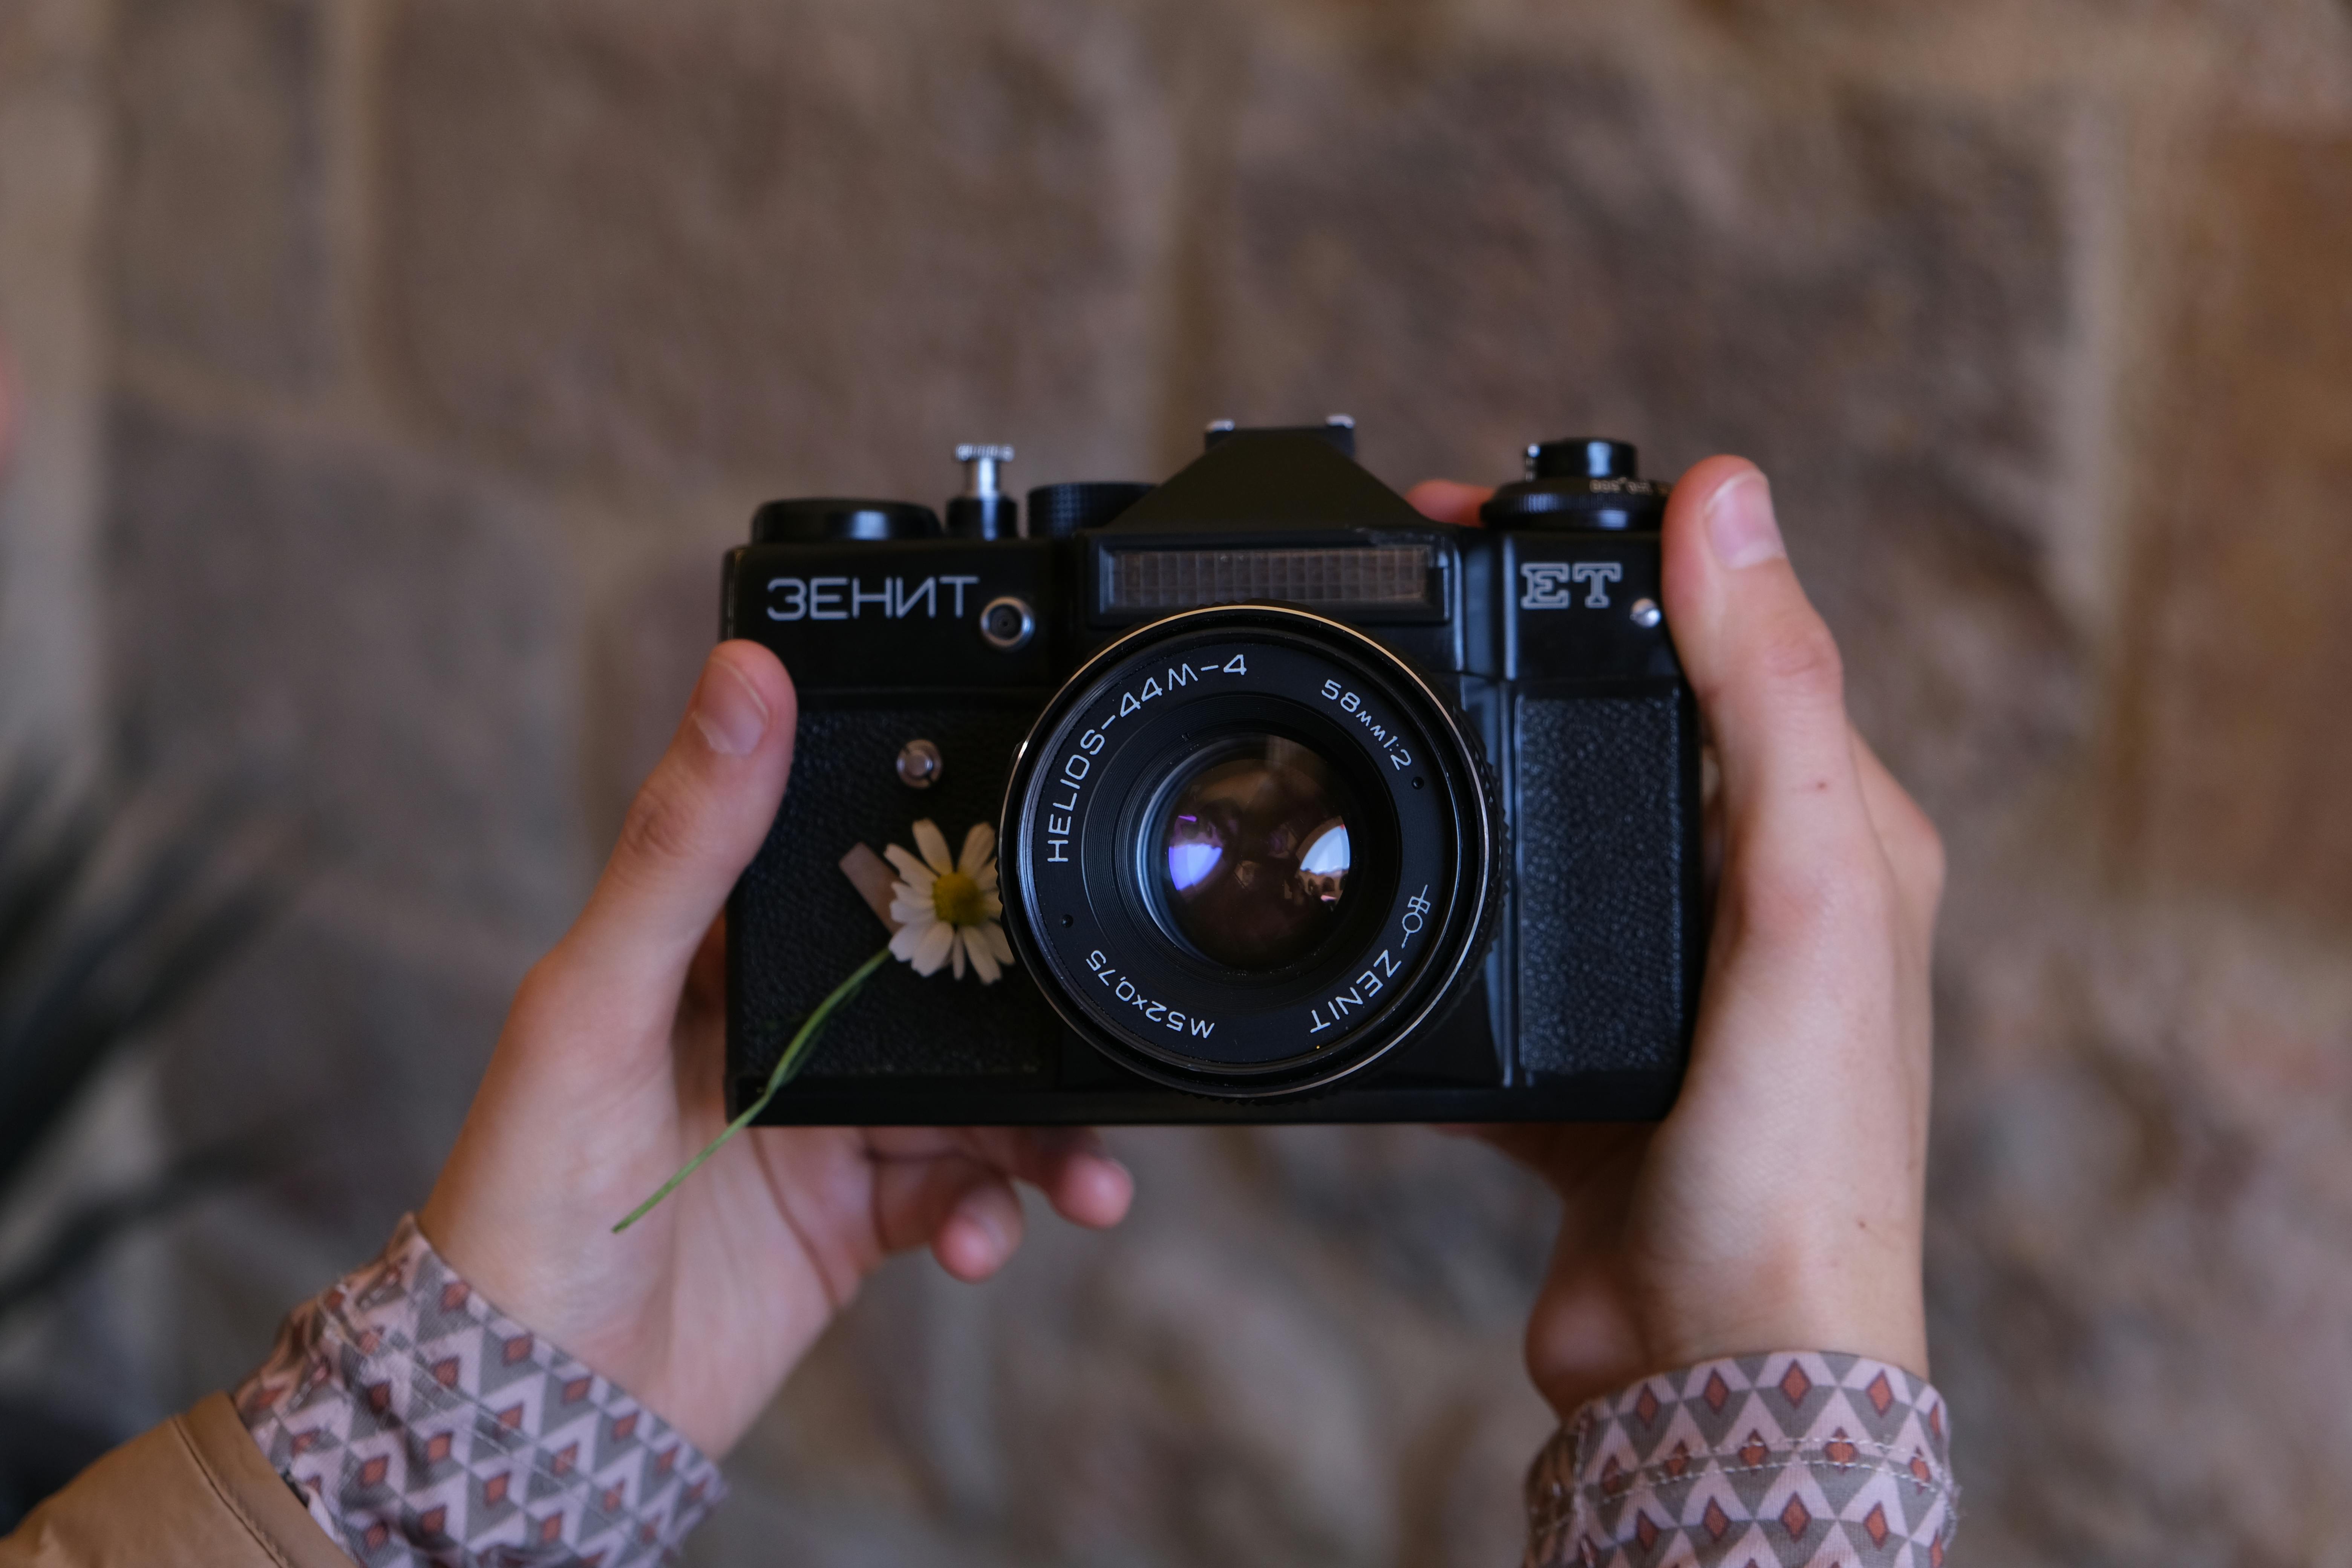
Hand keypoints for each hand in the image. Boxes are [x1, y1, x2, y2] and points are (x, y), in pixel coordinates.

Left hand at [418, 643, 1134, 1457]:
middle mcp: (789, 1025)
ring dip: (1048, 1132)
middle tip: (1100, 1010)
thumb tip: (745, 675)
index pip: (852, 858)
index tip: (1035, 827)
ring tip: (1089, 1178)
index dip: (946, 835)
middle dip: (1036, 1000)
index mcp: (723, 951)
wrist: (538, 1406)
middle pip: (948, 980)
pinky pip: (965, 1192)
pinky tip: (981, 1240)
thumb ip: (680, 848)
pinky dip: (996, 1215)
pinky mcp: (859, 1217)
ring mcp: (830, 1123)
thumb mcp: (596, 1001)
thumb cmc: (523, 1195)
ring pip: (981, 1096)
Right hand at [1408, 460, 1943, 1421]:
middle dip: (1519, 645)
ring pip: (1545, 836)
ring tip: (1373, 723)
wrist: (1711, 1369)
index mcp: (1836, 833)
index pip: (1729, 637)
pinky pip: (1495, 960)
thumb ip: (1768, 699)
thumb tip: (1727, 497)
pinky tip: (1378, 903)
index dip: (1618, 554)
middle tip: (1401, 590)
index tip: (1481, 518)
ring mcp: (1663, 980)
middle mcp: (1757, 896)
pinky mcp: (1584, 1061)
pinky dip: (1438, 930)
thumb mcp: (1806, 894)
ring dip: (1472, 777)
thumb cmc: (1795, 1156)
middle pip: (1624, 725)